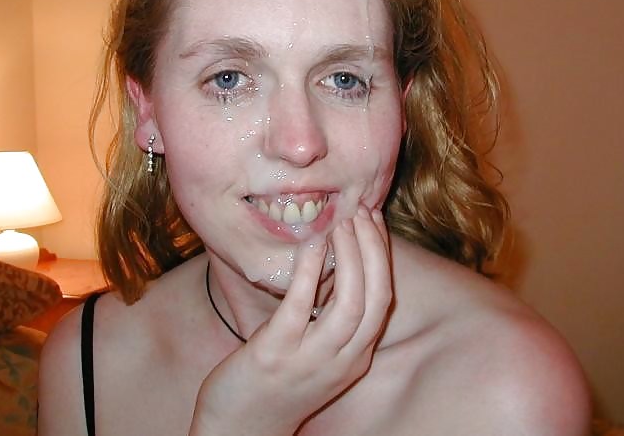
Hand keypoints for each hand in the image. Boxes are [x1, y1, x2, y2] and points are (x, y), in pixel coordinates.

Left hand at [189, 206, 392, 435]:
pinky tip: (312, 244)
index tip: (375, 220)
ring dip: (351, 257)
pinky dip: (310, 272)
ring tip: (342, 222)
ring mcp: (310, 360)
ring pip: (350, 304)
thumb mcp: (318, 353)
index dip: (383, 254)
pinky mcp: (275, 355)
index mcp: (355, 356)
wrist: (241, 430)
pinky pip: (301, 308)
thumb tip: (336, 262)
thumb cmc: (278, 383)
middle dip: (373, 248)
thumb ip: (331, 316)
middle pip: (375, 297)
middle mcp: (342, 360)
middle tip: (362, 210)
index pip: (382, 298)